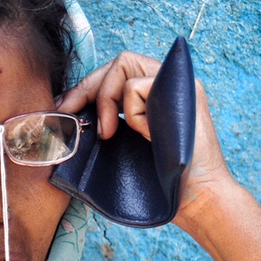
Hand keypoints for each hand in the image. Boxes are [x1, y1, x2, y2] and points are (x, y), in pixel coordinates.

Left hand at [58, 53, 235, 228]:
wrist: (196, 198)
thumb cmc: (162, 183)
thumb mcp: (127, 147)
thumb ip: (111, 124)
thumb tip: (70, 115)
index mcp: (157, 92)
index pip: (116, 71)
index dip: (86, 87)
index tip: (64, 108)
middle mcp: (168, 81)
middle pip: (117, 62)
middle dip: (87, 88)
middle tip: (71, 114)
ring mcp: (177, 81)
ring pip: (123, 65)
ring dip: (108, 101)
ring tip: (110, 134)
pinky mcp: (182, 88)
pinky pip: (135, 87)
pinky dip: (132, 114)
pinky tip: (145, 135)